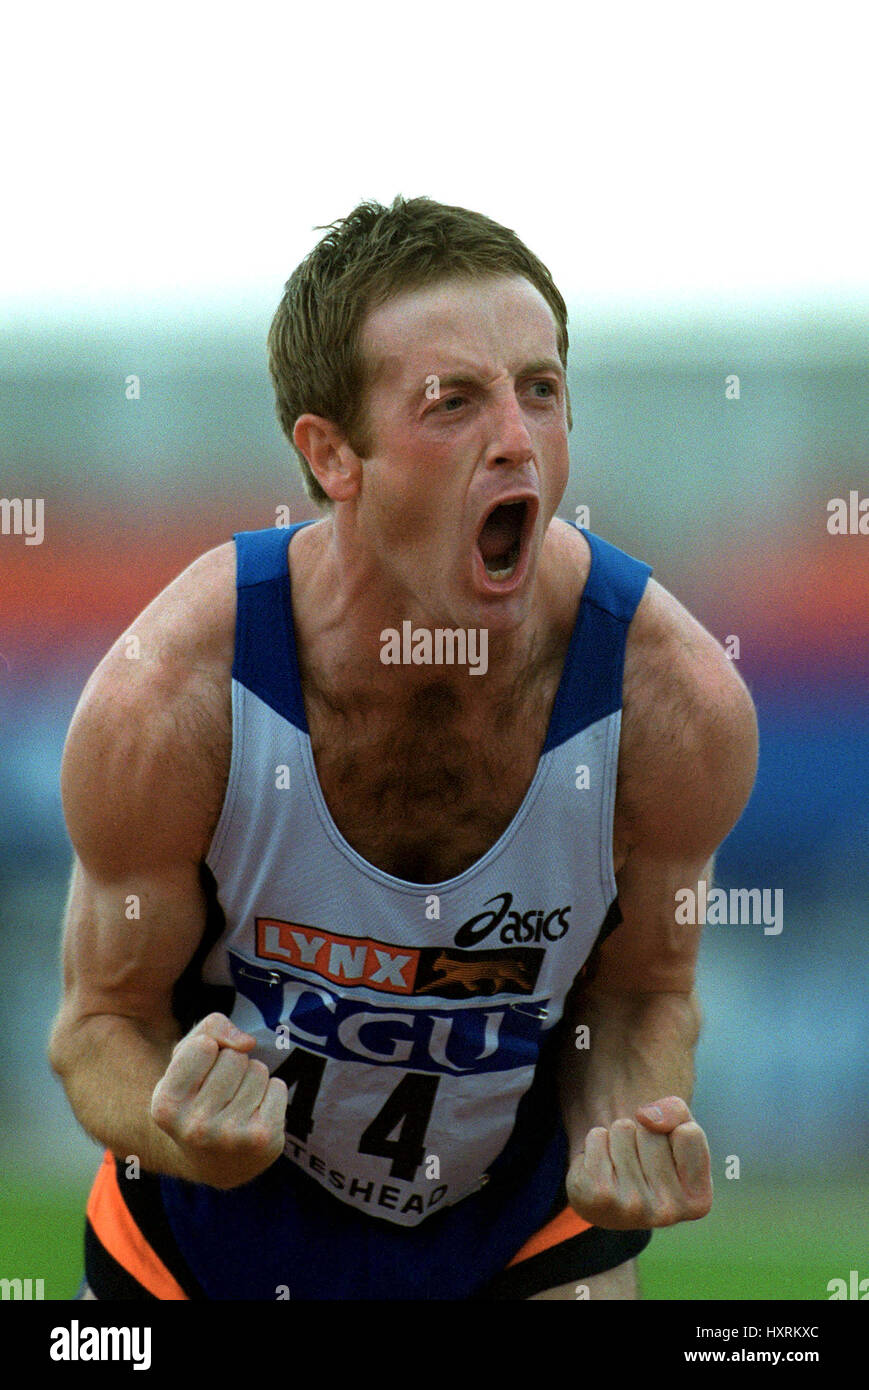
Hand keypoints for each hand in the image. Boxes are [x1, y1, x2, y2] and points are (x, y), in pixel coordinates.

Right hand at [151, 1012, 287, 1188]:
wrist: (214, 1161)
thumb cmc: (198, 1096)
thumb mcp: (187, 1059)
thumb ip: (210, 1029)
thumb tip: (248, 1042)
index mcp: (165, 1104)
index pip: (204, 1045)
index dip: (207, 1052)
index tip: (198, 1077)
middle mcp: (194, 1126)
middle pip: (234, 1057)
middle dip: (231, 1066)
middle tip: (220, 1095)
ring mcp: (230, 1136)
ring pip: (258, 1070)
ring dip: (251, 1081)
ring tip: (236, 1106)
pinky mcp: (262, 1140)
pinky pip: (278, 1087)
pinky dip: (271, 1094)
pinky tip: (254, 1116)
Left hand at [565, 1095, 712, 1228]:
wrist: (604, 1195)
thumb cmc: (649, 1158)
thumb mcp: (676, 1132)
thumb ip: (677, 1112)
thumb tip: (645, 1116)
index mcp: (698, 1201)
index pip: (689, 1133)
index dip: (673, 1130)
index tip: (666, 1151)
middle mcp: (667, 1213)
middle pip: (651, 1131)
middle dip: (641, 1133)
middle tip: (637, 1160)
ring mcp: (631, 1208)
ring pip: (622, 1129)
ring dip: (617, 1137)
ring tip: (617, 1164)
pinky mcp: (597, 1196)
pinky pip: (597, 1136)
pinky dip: (595, 1141)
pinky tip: (598, 1167)